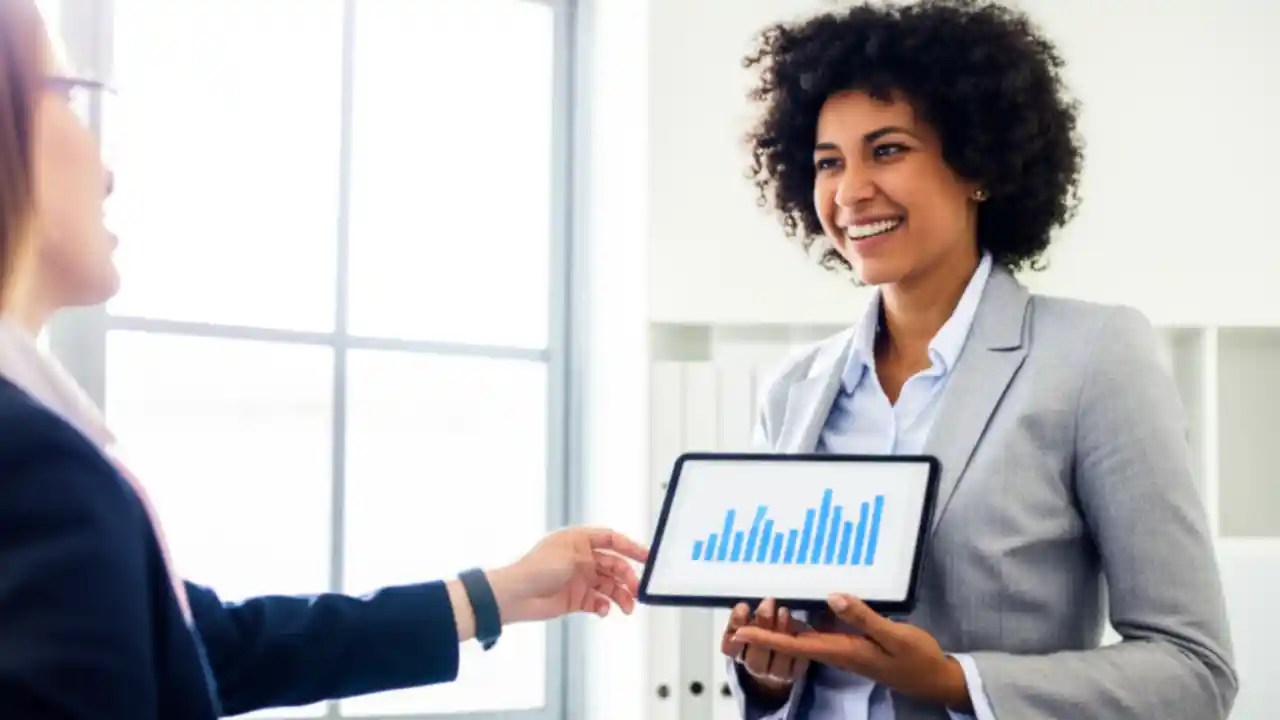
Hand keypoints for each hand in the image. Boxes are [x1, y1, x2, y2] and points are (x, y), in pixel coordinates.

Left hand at [487, 526, 648, 623]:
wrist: (516, 596)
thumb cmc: (537, 569)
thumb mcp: (569, 555)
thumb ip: (594, 559)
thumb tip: (612, 567)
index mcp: (579, 540)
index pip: (611, 540)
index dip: (631, 547)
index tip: (647, 558)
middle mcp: (582, 558)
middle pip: (614, 565)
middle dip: (628, 577)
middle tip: (636, 590)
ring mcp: (580, 578)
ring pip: (609, 585)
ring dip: (620, 595)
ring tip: (627, 608)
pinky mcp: (577, 598)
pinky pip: (598, 602)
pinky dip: (604, 606)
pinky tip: (603, 610)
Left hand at [731, 593, 970, 709]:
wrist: (933, 677)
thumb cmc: (914, 658)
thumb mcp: (893, 636)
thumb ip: (862, 617)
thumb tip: (832, 596)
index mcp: (840, 651)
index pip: (794, 645)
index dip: (766, 638)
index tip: (740, 631)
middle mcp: (834, 649)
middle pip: (792, 639)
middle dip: (766, 625)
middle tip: (742, 604)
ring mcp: (841, 645)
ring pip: (804, 632)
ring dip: (783, 618)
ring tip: (762, 595)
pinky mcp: (850, 639)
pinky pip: (821, 626)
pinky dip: (808, 613)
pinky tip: (803, 594)